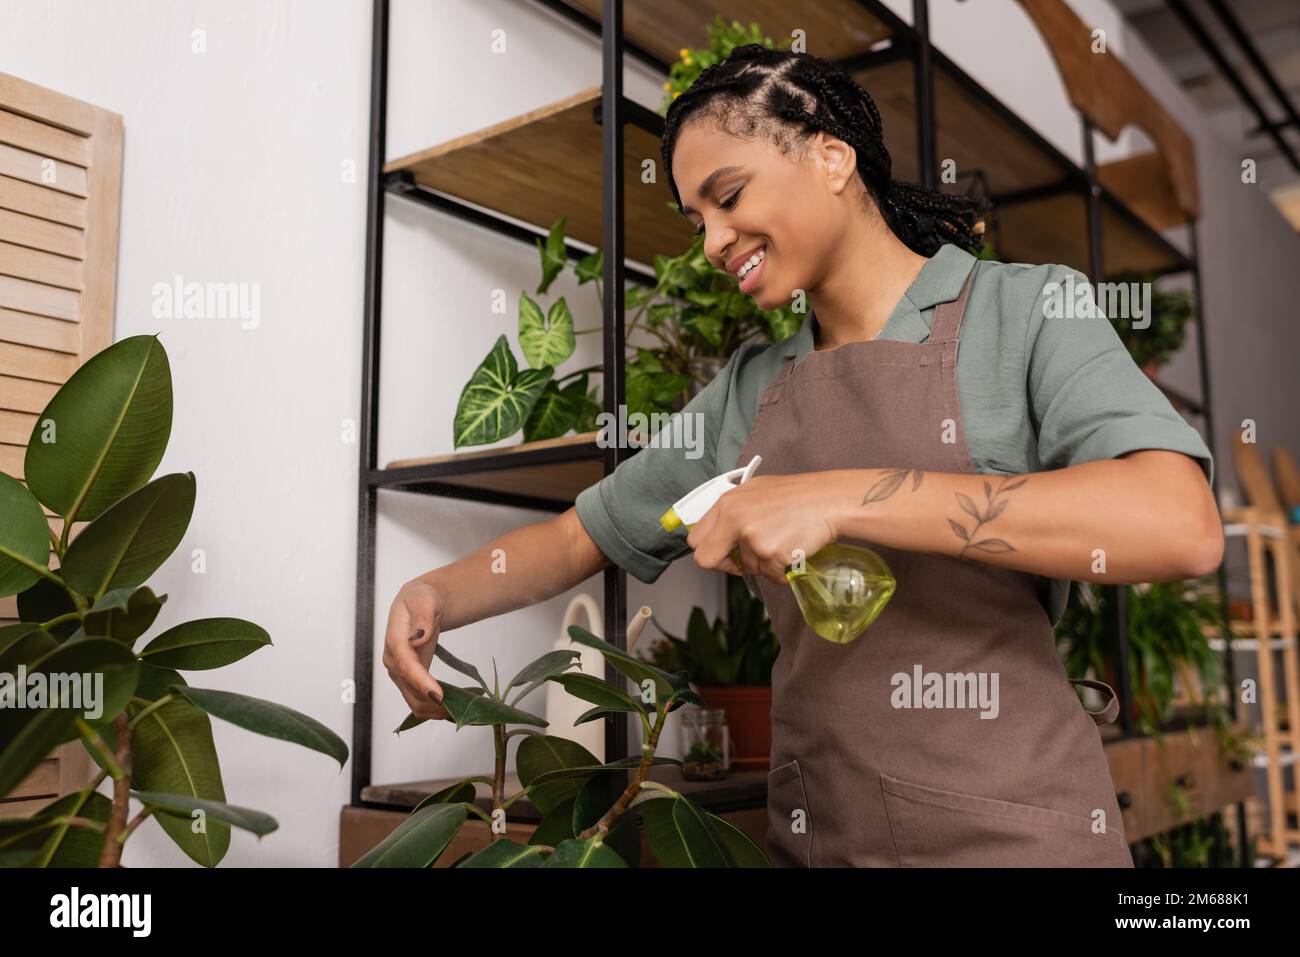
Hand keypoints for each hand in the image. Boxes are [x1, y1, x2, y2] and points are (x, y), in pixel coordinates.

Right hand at [382, 580, 449, 720]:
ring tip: (457, 713)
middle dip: (431, 702)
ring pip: (412, 699)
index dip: (420, 681)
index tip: (438, 695)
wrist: (417, 605)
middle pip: (409, 688)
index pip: (405, 664)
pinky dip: (431, 709)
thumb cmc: (421, 599)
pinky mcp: (408, 679)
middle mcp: (393, 659)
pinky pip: (416, 700)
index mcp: (395, 639)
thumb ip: (423, 617)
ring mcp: (399, 672)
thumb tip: (419, 636)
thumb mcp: (424, 599)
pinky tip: (450, 710)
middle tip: (458, 710)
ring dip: (432, 710)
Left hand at [686, 472, 840, 584]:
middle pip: (706, 559)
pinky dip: (781, 572)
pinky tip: (791, 554)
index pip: (696, 538)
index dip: (709, 550)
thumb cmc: (795, 495)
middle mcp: (735, 520)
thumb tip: (717, 532)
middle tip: (741, 564)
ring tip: (782, 544)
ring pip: (747, 568)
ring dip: (764, 564)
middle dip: (724, 566)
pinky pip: (770, 576)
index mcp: (727, 504)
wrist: (827, 500)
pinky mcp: (771, 554)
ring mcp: (753, 539)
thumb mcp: (753, 491)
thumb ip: (731, 511)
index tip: (723, 552)